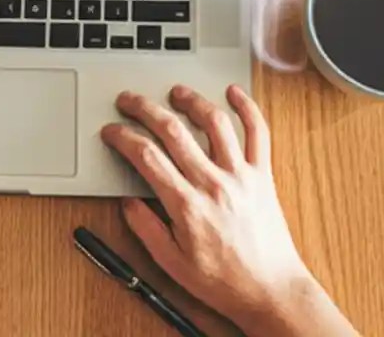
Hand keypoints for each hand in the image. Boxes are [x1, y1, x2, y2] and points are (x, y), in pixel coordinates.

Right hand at [101, 85, 355, 336]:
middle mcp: (214, 183)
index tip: (112, 132)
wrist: (271, 290)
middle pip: (173, 130)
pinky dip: (247, 108)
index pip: (146, 156)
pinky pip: (258, 132)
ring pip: (215, 122)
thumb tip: (128, 202)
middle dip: (144, 109)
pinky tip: (235, 93)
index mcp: (187, 205)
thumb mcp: (171, 263)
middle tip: (130, 100)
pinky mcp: (263, 175)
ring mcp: (241, 175)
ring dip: (192, 100)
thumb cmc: (224, 281)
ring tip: (176, 93)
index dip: (123, 137)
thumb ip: (146, 229)